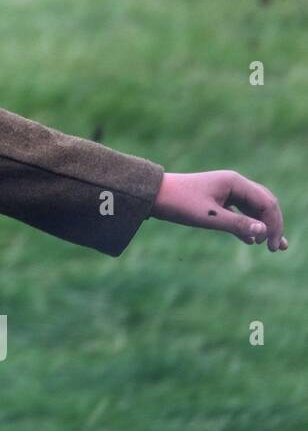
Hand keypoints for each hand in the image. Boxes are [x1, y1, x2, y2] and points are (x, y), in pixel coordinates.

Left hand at [151, 170, 287, 251]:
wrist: (152, 195)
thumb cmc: (179, 204)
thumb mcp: (209, 217)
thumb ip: (237, 224)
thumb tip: (264, 231)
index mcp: (235, 182)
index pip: (267, 203)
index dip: (274, 225)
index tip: (272, 246)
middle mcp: (233, 183)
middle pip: (264, 204)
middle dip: (273, 225)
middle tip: (278, 248)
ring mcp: (225, 190)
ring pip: (252, 209)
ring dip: (262, 226)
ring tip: (271, 246)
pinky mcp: (215, 199)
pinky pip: (238, 211)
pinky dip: (246, 225)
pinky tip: (250, 241)